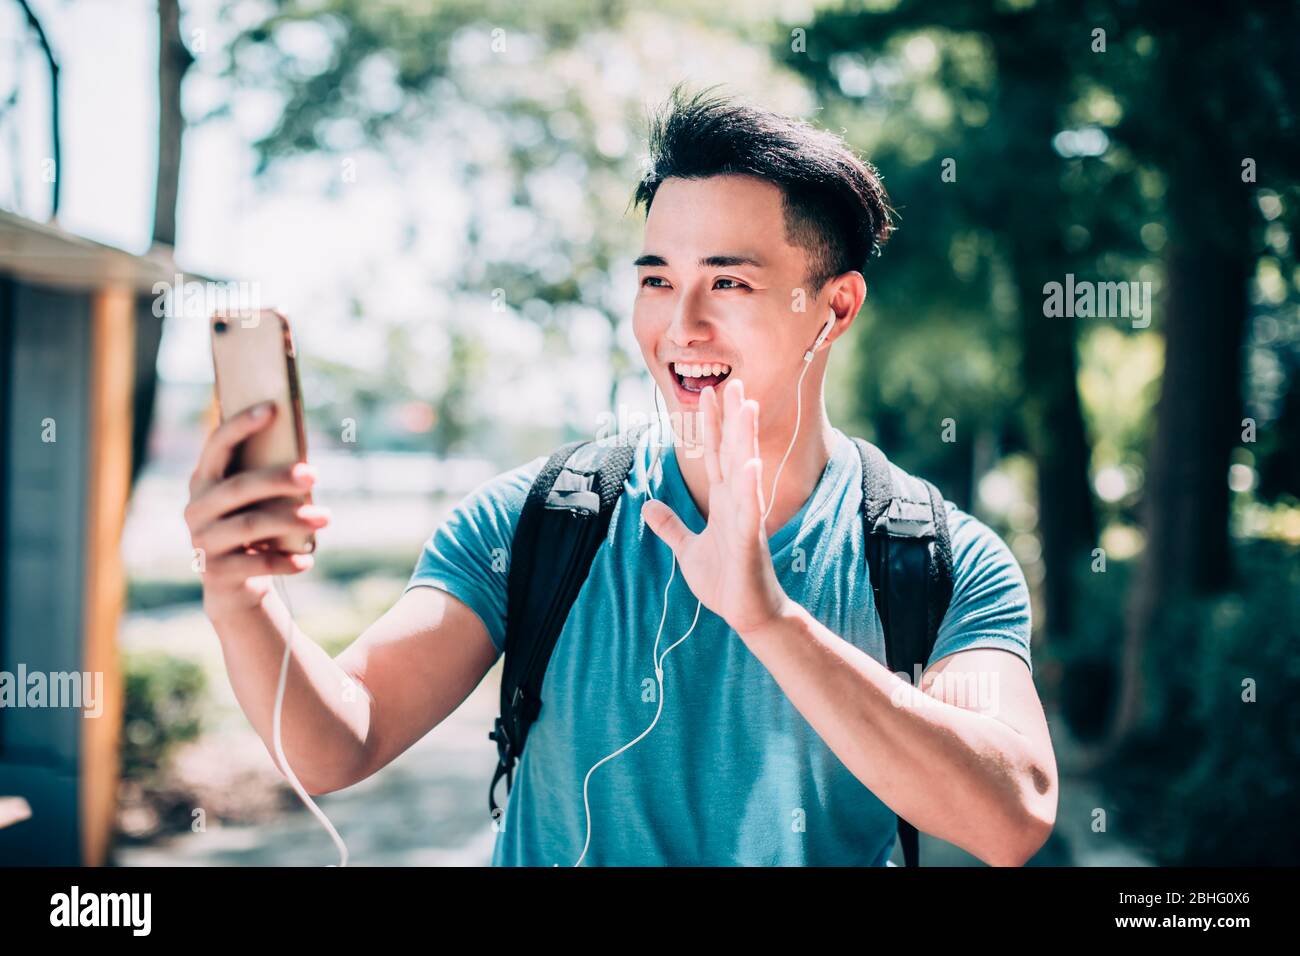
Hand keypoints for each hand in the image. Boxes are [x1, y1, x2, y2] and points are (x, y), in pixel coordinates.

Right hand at [184, 401, 329, 615]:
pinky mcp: (215, 572)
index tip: (272, 408)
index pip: (217, 445)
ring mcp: (202, 541)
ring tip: (326, 518)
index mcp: (205, 481)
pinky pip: (256, 563)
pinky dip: (286, 561)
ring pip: (250, 525)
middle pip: (239, 487)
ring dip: (292, 520)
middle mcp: (196, 508)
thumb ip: (267, 479)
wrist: (234, 585)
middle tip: (315, 474)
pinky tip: (307, 560)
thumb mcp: (256, 503)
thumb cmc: (253, 529)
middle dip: (279, 478)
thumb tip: (307, 463)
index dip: (241, 425)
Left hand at [641, 377, 789, 635]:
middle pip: (733, 450)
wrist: (748, 614)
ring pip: (744, 469)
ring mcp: (745, 518)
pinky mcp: (749, 539)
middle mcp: (737, 502)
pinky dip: (750, 485)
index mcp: (723, 502)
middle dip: (732, 417)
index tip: (709, 393)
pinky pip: (750, 508)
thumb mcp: (687, 550)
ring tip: (747, 406)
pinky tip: (751, 463)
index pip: (716, 454)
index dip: (711, 424)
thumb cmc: (724, 581)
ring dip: (745, 438)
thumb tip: (647, 505)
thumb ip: (670, 526)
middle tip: (734, 382)